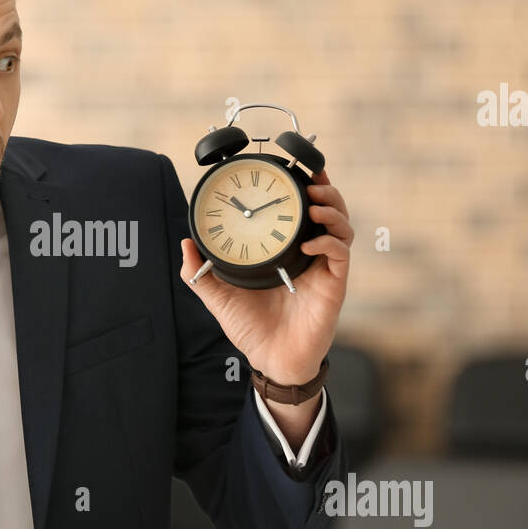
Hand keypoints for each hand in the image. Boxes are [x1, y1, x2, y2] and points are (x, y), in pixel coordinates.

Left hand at [181, 167, 351, 384]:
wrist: (270, 360)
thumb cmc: (251, 328)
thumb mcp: (219, 296)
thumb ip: (200, 272)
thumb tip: (185, 243)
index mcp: (286, 251)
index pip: (301, 212)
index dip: (304, 187)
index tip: (295, 167)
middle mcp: (309, 255)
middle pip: (330, 211)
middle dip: (326, 190)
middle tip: (312, 179)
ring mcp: (323, 270)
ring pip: (342, 228)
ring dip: (332, 210)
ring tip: (315, 205)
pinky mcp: (333, 286)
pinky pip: (339, 255)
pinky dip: (328, 243)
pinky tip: (310, 243)